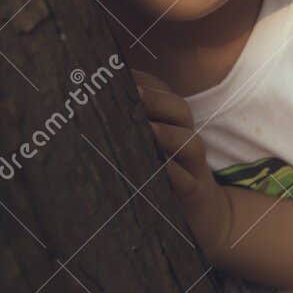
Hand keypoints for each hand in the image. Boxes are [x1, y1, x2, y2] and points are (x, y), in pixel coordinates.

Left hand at [133, 69, 232, 261]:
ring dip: (168, 134)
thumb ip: (128, 130)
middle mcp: (185, 140)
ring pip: (189, 142)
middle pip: (180, 110)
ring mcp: (194, 167)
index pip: (162, 92)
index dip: (144, 81)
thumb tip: (87, 107)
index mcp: (173, 124)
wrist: (205, 219)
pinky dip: (174, 173)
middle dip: (157, 99)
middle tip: (132, 94)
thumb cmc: (164, 180)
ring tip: (147, 128)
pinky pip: (187, 181)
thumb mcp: (148, 151)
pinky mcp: (195, 194)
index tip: (116, 73)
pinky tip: (157, 170)